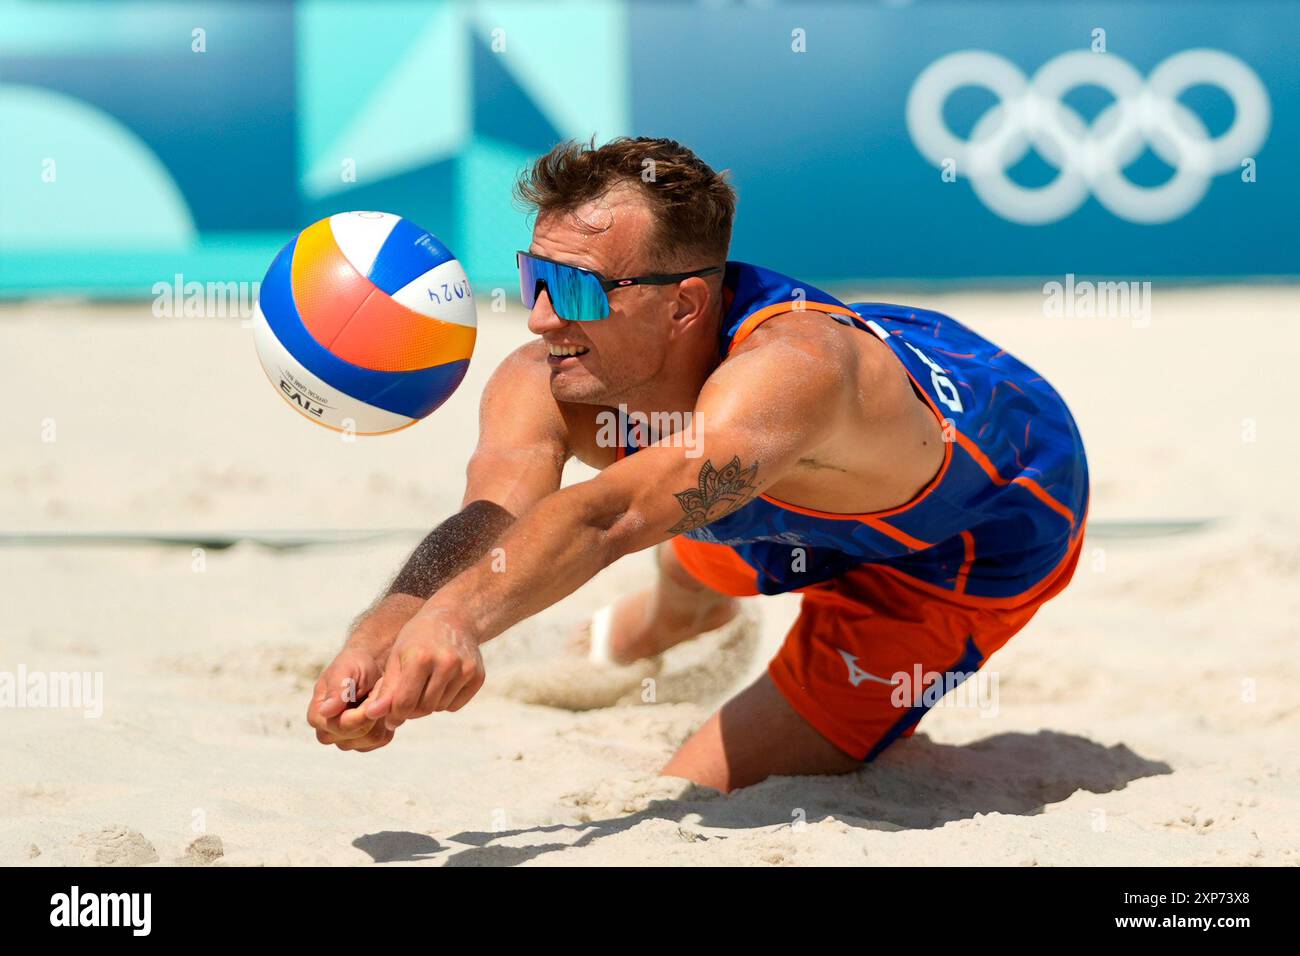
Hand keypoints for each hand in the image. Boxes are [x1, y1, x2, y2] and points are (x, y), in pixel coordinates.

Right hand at [306, 645, 394, 750]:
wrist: (370, 666)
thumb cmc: (355, 665)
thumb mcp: (345, 670)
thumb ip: (336, 690)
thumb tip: (325, 712)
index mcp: (317, 716)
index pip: (342, 725)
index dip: (364, 708)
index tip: (379, 685)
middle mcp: (327, 734)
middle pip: (358, 734)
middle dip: (374, 709)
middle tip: (381, 687)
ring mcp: (345, 741)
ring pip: (372, 738)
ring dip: (382, 714)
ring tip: (381, 694)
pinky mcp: (364, 743)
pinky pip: (382, 739)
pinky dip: (388, 721)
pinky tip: (382, 705)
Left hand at [367, 606, 485, 731]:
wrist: (455, 618)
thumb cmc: (419, 638)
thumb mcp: (397, 656)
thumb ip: (386, 688)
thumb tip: (372, 715)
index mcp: (420, 657)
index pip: (405, 703)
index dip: (394, 715)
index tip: (390, 718)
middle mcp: (446, 663)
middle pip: (424, 708)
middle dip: (412, 710)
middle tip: (407, 699)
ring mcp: (465, 670)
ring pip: (439, 708)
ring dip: (429, 703)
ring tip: (425, 684)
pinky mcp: (478, 676)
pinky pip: (455, 705)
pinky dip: (445, 700)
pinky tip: (442, 682)